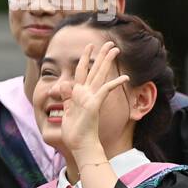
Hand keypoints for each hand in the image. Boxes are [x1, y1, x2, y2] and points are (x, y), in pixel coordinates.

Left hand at [59, 40, 128, 156]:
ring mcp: (92, 98)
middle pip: (94, 70)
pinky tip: (124, 77)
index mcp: (80, 94)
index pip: (82, 72)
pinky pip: (105, 91)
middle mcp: (88, 94)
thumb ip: (67, 97)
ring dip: (107, 62)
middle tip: (110, 42)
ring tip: (116, 49)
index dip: (84, 58)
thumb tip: (62, 85)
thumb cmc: (74, 131)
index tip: (88, 46)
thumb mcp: (67, 110)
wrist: (80, 145)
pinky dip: (113, 84)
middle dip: (101, 55)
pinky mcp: (94, 105)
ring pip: (100, 75)